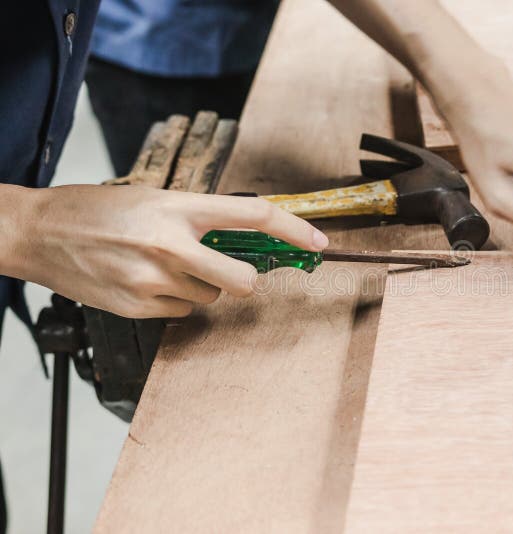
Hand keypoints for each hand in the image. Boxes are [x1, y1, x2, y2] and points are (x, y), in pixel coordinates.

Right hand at [7, 185, 328, 316]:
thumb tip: (243, 239)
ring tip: (165, 267)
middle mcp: (170, 245)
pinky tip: (147, 282)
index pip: (254, 215)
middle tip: (234, 270)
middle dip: (247, 280)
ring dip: (202, 287)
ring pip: (211, 299)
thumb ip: (198, 217)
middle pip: (243, 280)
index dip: (295, 229)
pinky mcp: (137, 308)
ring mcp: (153, 281)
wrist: (36, 232)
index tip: (317, 242)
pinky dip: (175, 301)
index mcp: (178, 208)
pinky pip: (182, 313)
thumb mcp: (153, 198)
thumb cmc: (95, 210)